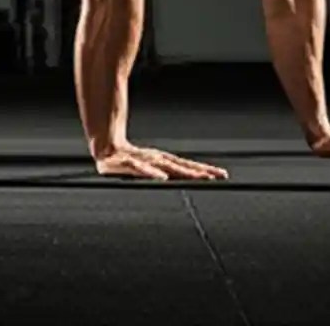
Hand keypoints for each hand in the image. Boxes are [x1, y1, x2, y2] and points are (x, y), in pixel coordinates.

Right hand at [94, 142, 228, 180]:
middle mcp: (158, 159)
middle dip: (200, 172)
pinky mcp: (128, 163)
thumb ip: (166, 173)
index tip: (222, 175)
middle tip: (216, 177)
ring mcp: (145, 160)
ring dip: (183, 172)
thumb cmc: (130, 159)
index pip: (189, 166)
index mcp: (165, 161)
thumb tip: (179, 182)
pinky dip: (152, 173)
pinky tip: (161, 177)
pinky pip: (141, 168)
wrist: (106, 147)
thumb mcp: (150, 167)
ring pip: (167, 167)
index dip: (206, 170)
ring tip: (198, 177)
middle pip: (183, 167)